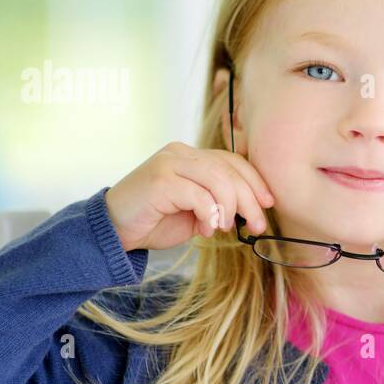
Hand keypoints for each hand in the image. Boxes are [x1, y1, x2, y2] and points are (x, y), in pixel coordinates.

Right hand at [103, 141, 274, 252]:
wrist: (114, 230)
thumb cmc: (155, 220)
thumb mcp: (195, 209)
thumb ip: (217, 201)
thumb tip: (252, 208)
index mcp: (190, 156)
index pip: (232, 161)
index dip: (255, 181)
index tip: (269, 203)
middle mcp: (180, 153)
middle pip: (229, 170)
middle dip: (249, 200)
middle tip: (256, 225)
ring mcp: (169, 163)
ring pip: (218, 179)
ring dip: (229, 208)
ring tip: (224, 228)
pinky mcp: (160, 180)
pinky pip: (198, 195)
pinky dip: (208, 215)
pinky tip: (205, 230)